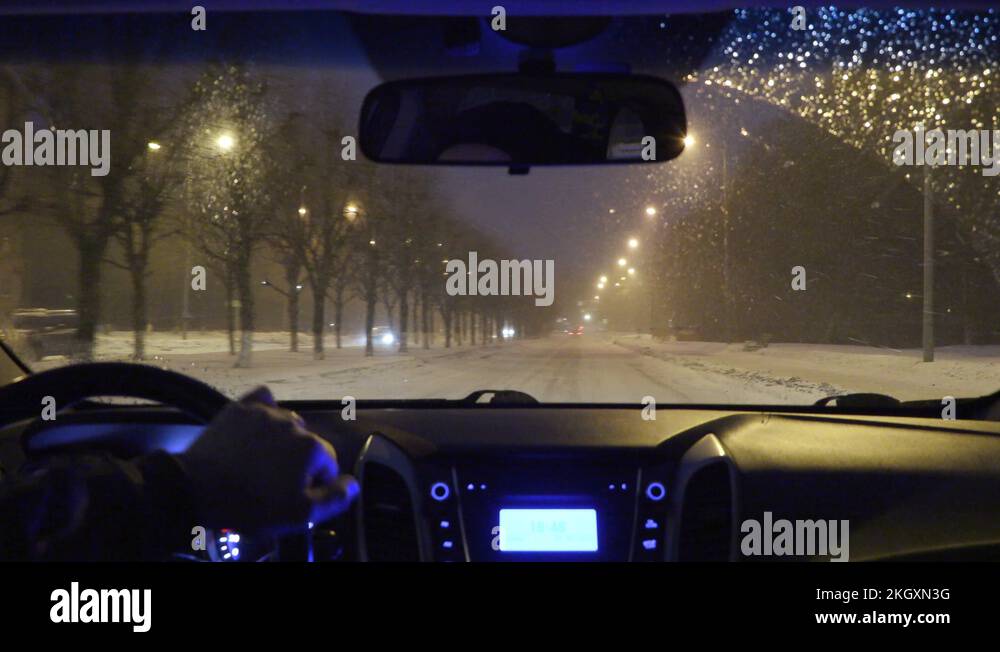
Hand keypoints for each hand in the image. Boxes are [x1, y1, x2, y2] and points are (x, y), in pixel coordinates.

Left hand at [178, 386, 358, 532]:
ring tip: (262, 461)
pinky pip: (263, 400)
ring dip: (282, 440)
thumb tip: (353, 483)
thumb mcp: (300, 515)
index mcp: (312, 447)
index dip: (315, 482)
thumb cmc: (251, 504)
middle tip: (275, 483)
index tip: (296, 495)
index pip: (328, 463)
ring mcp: (265, 413)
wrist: (196, 490)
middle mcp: (293, 423)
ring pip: (287, 424)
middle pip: (307, 443)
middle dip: (298, 461)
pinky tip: (259, 426)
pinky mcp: (240, 408)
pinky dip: (265, 411)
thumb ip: (335, 498)